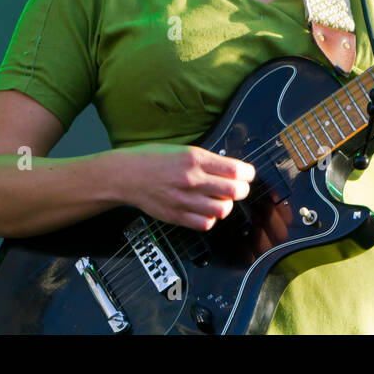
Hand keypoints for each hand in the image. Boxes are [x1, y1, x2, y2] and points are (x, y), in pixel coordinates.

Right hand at [105, 144, 255, 230]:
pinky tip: (205, 210)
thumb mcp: (182, 149)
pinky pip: (205, 223)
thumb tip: (230, 169)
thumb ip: (206, 160)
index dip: (247, 174)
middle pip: (234, 191)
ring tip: (220, 199)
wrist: (125, 175)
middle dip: (241, 190)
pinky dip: (210, 218)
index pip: (235, 170)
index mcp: (194, 159)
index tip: (247, 174)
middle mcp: (191, 179)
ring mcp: (184, 200)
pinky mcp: (176, 216)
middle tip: (238, 187)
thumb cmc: (152, 159)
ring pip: (222, 209)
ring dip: (226, 205)